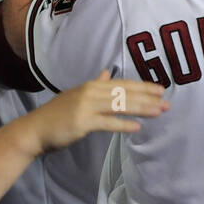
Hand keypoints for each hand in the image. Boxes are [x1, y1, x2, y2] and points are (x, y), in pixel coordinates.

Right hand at [34, 70, 168, 150]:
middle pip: (125, 93)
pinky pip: (107, 123)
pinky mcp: (82, 122)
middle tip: (167, 102)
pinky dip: (123, 124)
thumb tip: (108, 73)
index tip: (161, 90)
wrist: (35, 130)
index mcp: (92, 85)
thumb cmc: (58, 114)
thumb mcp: (77, 95)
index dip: (143, 86)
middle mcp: (90, 92)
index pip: (123, 84)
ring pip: (119, 105)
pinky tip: (137, 127)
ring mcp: (86, 107)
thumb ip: (95, 84)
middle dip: (148, 97)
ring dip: (142, 108)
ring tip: (159, 112)